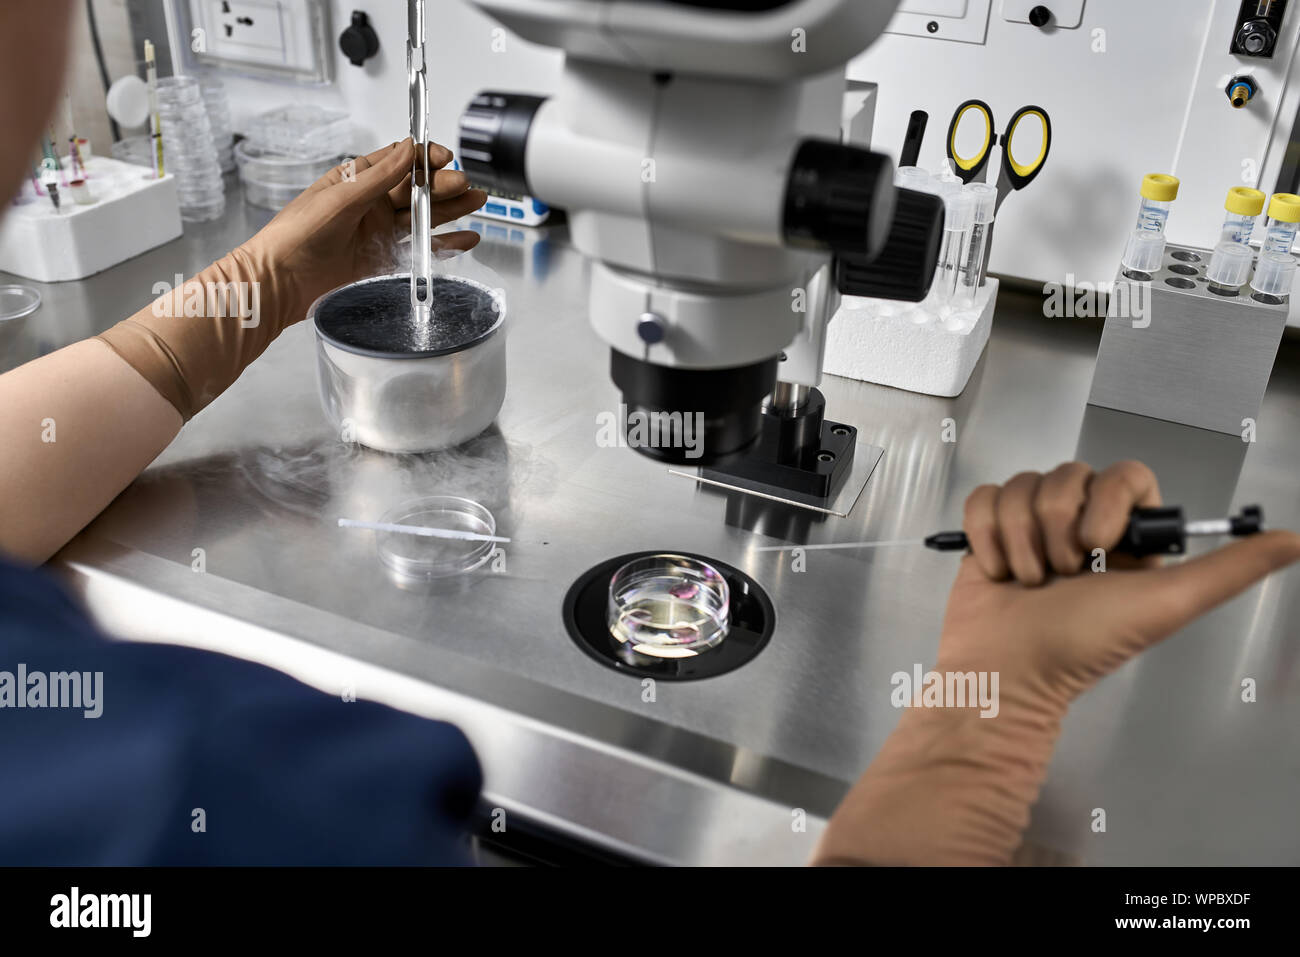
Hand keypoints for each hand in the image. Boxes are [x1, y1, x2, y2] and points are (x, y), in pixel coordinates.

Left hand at [234, 138, 487, 329]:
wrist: (280, 281)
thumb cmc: (296, 235)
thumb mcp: (339, 198)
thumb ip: (378, 176)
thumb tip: (408, 149)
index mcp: (357, 181)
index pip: (399, 162)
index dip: (424, 157)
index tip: (443, 156)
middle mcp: (371, 204)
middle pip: (418, 190)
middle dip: (443, 185)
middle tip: (463, 184)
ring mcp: (379, 233)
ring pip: (424, 217)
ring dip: (451, 209)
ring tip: (477, 201)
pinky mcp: (384, 260)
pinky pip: (421, 249)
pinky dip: (444, 245)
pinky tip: (465, 238)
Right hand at [814, 460, 1299, 864]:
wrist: (1008, 669)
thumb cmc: (1083, 642)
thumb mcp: (1165, 604)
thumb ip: (1229, 570)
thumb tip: (1293, 540)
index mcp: (1127, 537)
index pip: (1123, 476)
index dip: (1107, 503)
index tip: (1101, 545)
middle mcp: (1080, 525)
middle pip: (1066, 476)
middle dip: (1058, 527)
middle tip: (1064, 574)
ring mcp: (1031, 527)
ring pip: (1022, 487)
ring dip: (1021, 540)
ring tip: (1030, 582)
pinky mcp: (988, 531)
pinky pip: (984, 501)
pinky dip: (987, 538)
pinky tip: (999, 571)